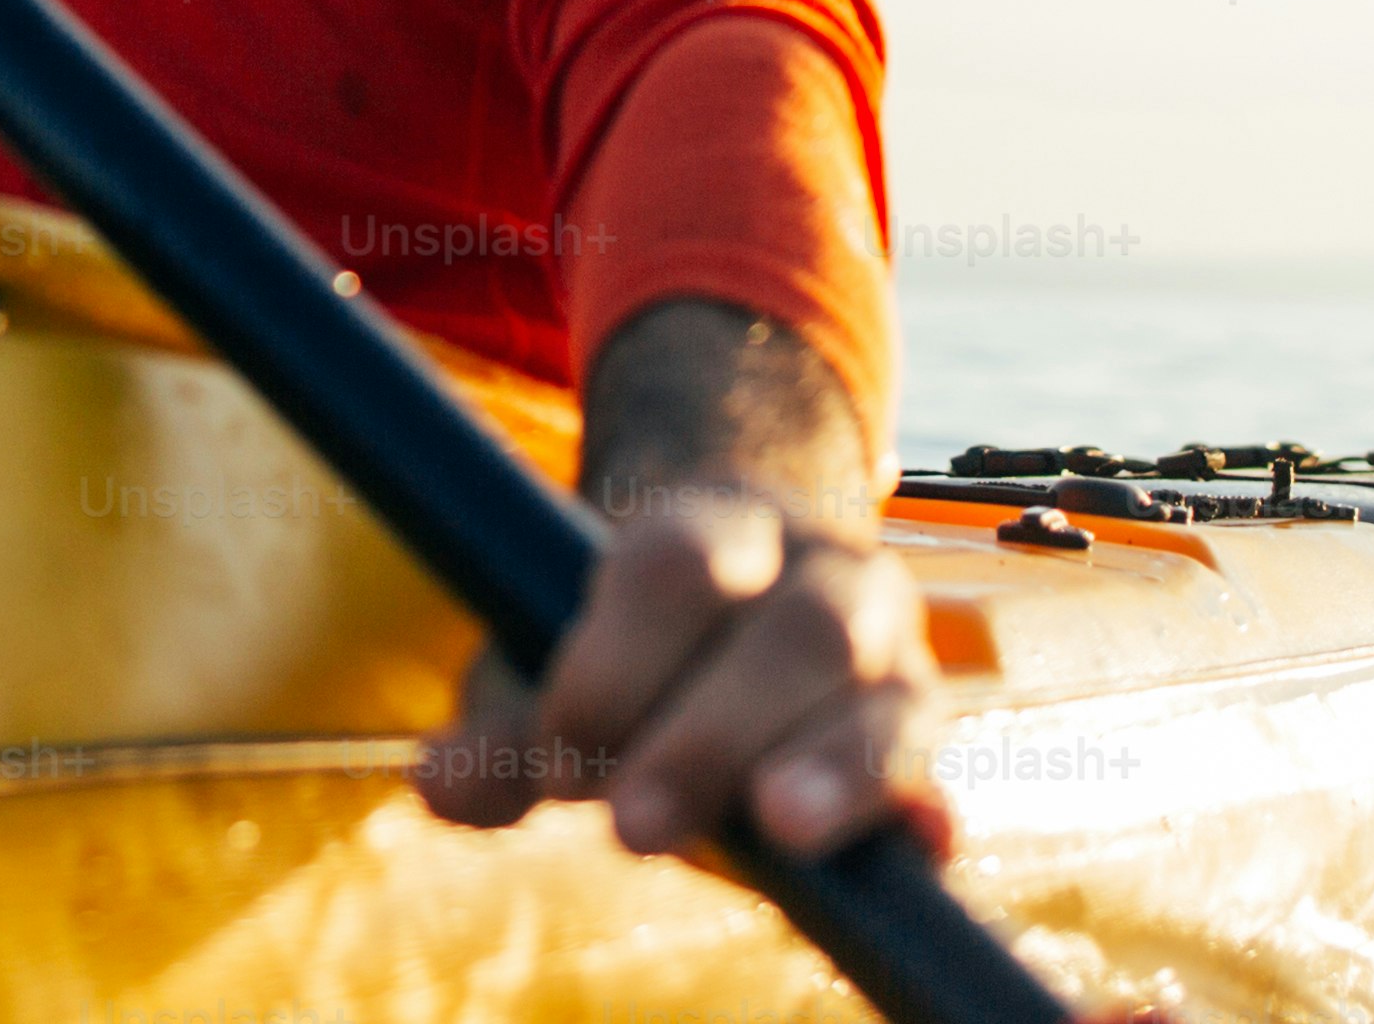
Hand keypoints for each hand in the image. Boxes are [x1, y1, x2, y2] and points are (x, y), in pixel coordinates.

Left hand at [413, 488, 940, 865]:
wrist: (749, 595)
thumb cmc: (627, 644)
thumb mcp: (554, 662)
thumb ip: (502, 725)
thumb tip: (439, 784)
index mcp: (721, 525)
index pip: (677, 564)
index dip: (618, 658)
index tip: (563, 748)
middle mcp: (824, 573)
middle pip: (798, 629)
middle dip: (713, 730)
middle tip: (634, 826)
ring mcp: (890, 655)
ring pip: (887, 696)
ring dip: (835, 767)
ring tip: (781, 830)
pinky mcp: (919, 744)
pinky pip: (934, 782)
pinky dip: (919, 818)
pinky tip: (913, 848)